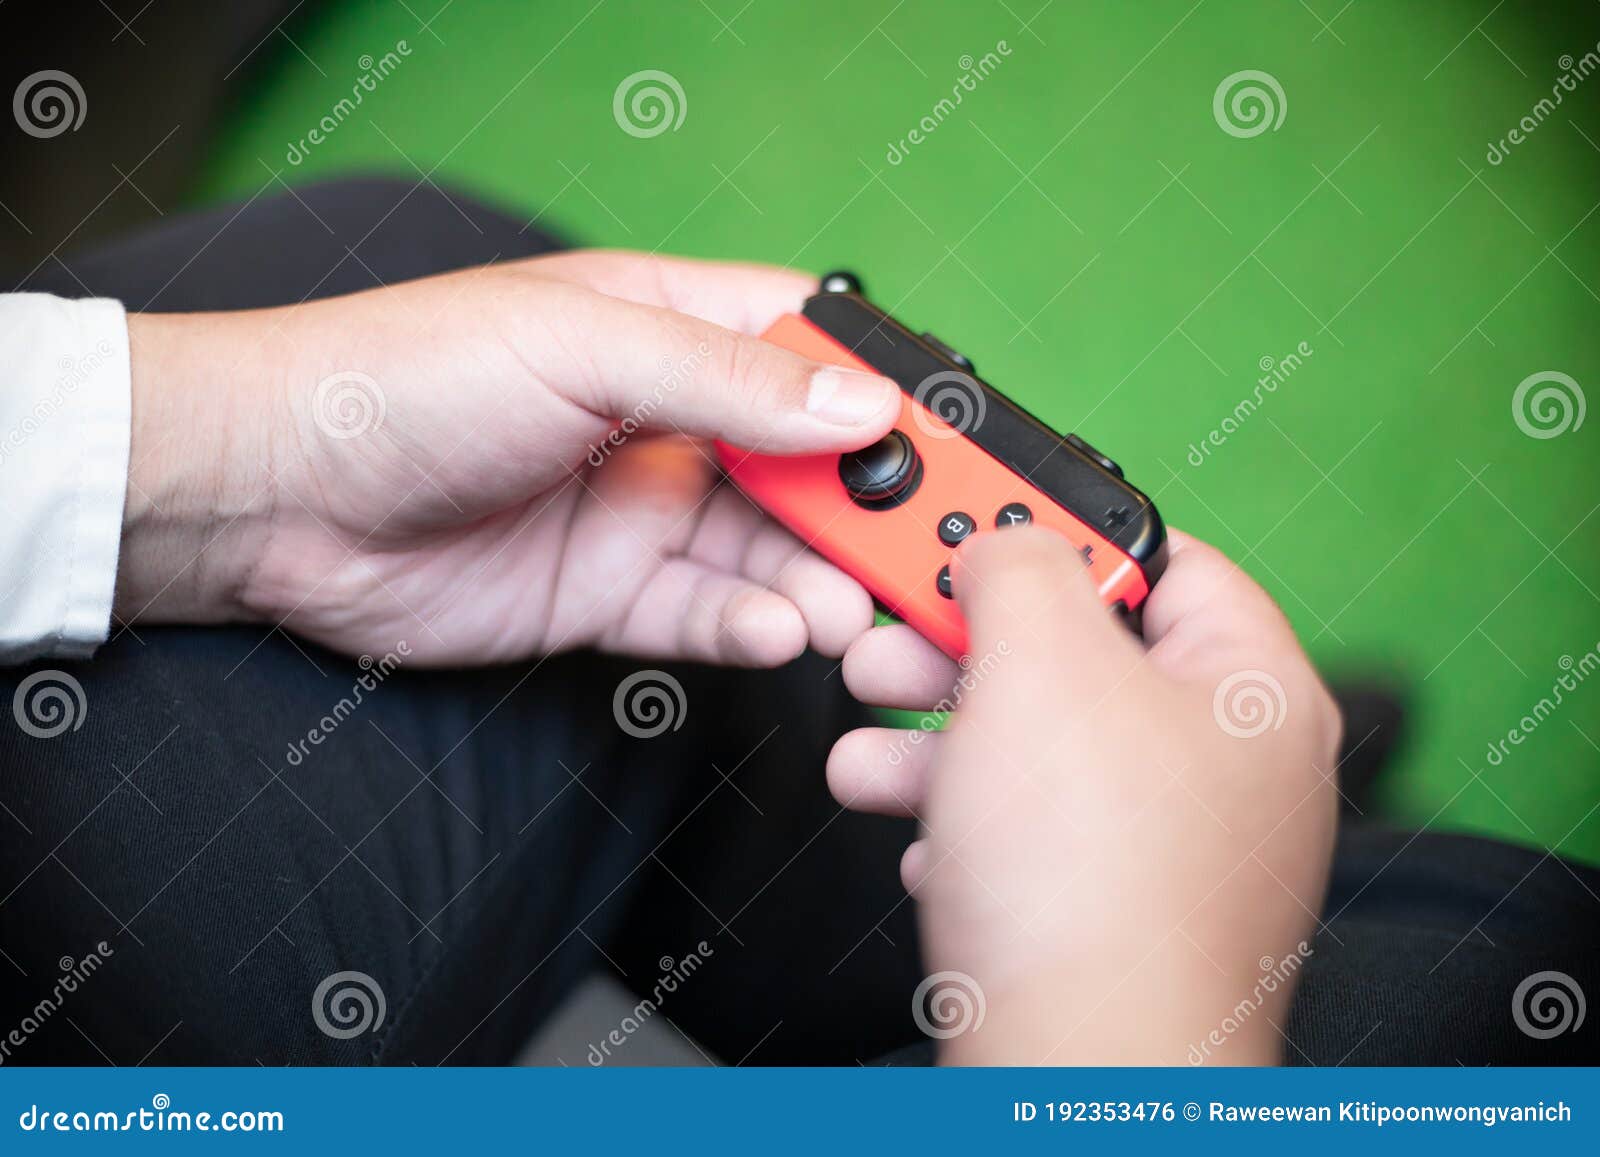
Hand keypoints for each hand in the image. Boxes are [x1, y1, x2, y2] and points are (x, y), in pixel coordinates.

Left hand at [118, 252, 901, 664]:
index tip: (952, 444)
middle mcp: (668, 422)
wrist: (277, 496)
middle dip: (868, 507)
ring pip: (768, 554)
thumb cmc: (408, 377)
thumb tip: (865, 401)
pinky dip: (748, 630)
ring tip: (853, 611)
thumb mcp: (584, 346)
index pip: (810, 347)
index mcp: (668, 326)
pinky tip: (775, 633)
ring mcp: (640, 513)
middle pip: (808, 464)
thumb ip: (731, 379)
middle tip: (925, 551)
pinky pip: (703, 618)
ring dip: (820, 582)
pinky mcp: (605, 597)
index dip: (884, 390)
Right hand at [829, 527, 1340, 1063]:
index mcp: (1250, 687)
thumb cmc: (1093, 889)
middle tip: (896, 634)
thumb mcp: (1040, 662)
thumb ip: (1019, 564)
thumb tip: (1000, 543)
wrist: (1077, 1078)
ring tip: (869, 745)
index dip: (1061, 532)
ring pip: (1044, 750)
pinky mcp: (1118, 915)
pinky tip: (928, 835)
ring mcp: (1177, 850)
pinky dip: (969, 819)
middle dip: (967, 647)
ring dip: (939, 738)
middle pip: (1085, 655)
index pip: (1163, 556)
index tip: (981, 531)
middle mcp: (1230, 769)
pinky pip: (1035, 833)